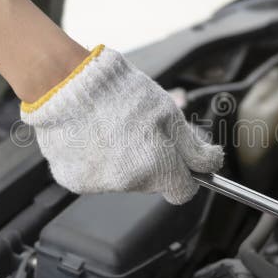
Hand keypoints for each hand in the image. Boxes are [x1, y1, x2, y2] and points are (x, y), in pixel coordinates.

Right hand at [20, 46, 223, 203]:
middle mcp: (128, 183)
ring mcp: (99, 185)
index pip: (182, 192)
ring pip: (123, 180)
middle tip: (139, 130)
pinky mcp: (74, 181)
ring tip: (111, 128)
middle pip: (151, 183)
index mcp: (157, 167)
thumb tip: (211, 164)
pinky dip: (96, 161)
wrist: (66, 85)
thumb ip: (193, 146)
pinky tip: (92, 136)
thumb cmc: (119, 94)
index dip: (184, 174)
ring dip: (123, 160)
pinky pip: (95, 176)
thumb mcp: (169, 112)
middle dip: (152, 162)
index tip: (180, 160)